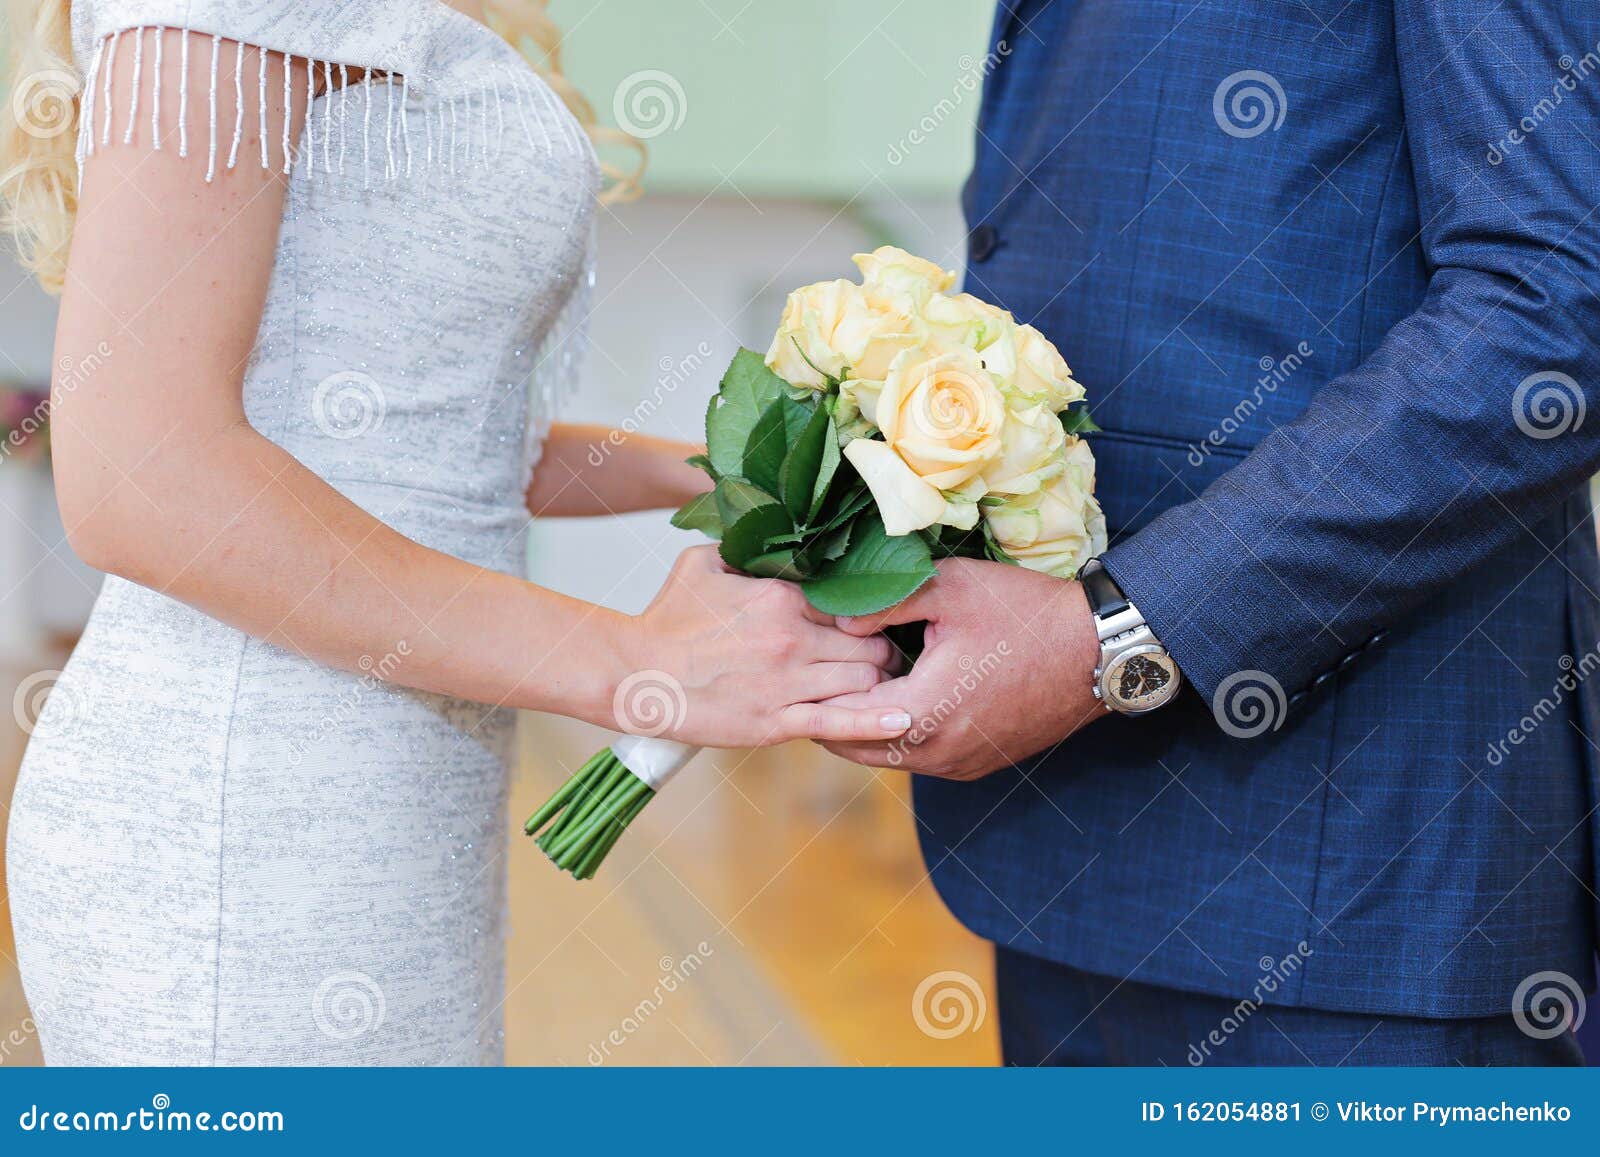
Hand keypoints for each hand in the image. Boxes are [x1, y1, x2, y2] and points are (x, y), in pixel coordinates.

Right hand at [613, 546, 911, 747]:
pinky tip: (904, 720)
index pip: (851, 603)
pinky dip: (875, 721)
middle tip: (885, 655)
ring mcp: (786, 683)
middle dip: (881, 649)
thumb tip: (765, 538)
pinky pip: (838, 721)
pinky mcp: (775, 722)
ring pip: (863, 679)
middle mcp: (792, 638)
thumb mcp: (701, 564)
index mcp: (780, 597)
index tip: (874, 620)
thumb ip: (743, 550)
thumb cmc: (665, 618)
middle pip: (867, 643)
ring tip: (883, 685)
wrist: (635, 674)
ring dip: (877, 682)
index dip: (868, 614)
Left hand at [817, 558, 1104, 778]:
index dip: (819, 687)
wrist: (1097, 651)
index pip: (839, 717)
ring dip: (868, 724)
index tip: (807, 659)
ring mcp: (959, 765)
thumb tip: (836, 620)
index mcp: (921, 714)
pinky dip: (901, 733)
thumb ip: (885, 604)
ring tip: (863, 678)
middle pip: (856, 746)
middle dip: (835, 712)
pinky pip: (919, 757)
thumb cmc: (1024, 614)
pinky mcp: (977, 765)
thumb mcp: (950, 588)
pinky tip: (905, 692)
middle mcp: (936, 754)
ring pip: (887, 756)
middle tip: (824, 673)